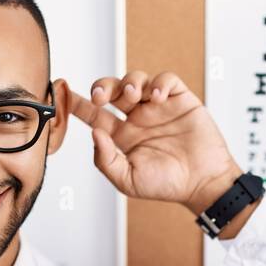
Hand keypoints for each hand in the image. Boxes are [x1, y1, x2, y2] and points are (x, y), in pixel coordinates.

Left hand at [66, 71, 242, 216]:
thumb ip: (106, 160)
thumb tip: (94, 132)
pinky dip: (159, 82)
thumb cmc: (167, 185)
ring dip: (130, 82)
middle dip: (103, 86)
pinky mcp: (180, 100)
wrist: (202, 182)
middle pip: (113, 90)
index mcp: (122, 136)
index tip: (62, 92)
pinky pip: (166, 80)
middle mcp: (138, 118)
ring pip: (136, 80)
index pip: (95, 114)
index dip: (78, 103)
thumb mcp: (128, 180)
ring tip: (133, 95)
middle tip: (101, 95)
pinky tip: (156, 97)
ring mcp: (158, 108)